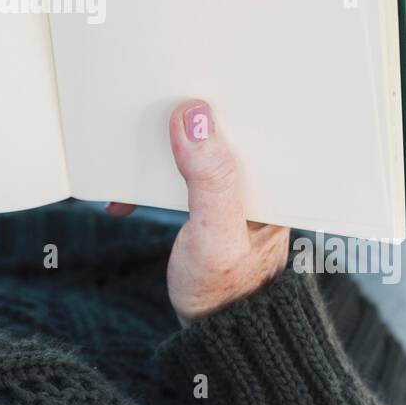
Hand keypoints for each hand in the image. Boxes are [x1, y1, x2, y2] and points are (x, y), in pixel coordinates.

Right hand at [107, 100, 289, 324]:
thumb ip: (210, 179)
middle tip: (154, 89)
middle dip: (189, 109)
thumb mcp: (216, 235)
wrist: (215, 334)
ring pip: (198, 145)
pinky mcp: (210, 199)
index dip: (230, 87)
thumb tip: (195, 116)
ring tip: (132, 133)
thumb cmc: (226, 291)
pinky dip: (149, 178)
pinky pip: (177, 172)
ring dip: (164, 142)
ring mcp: (235, 188)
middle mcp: (262, 177)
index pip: (260, 116)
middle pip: (225, 125)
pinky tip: (126, 196)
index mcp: (280, 179)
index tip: (192, 69)